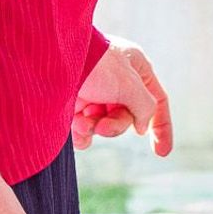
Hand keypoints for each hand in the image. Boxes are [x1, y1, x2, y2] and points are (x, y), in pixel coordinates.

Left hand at [73, 40, 172, 155]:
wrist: (51, 61)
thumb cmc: (95, 64)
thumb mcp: (130, 85)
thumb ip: (146, 107)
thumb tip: (142, 125)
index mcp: (136, 67)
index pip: (157, 100)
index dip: (161, 127)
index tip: (161, 152)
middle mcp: (116, 80)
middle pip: (128, 116)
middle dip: (116, 126)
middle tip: (103, 126)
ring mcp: (94, 91)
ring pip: (105, 124)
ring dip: (96, 128)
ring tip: (82, 122)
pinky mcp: (74, 102)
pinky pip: (85, 129)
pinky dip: (82, 133)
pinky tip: (75, 128)